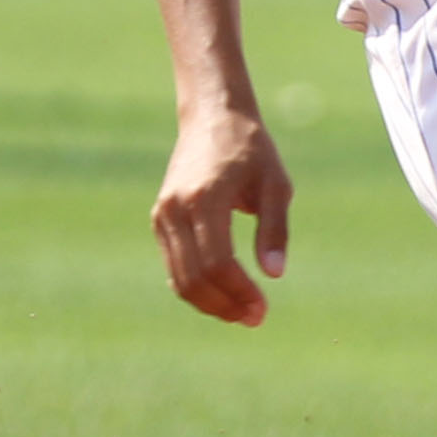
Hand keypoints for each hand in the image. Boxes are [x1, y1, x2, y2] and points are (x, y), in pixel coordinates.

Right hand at [152, 107, 293, 324]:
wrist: (213, 118)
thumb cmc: (252, 151)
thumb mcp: (276, 185)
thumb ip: (275, 229)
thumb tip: (274, 275)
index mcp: (206, 198)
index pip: (217, 262)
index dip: (239, 292)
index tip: (262, 308)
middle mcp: (177, 209)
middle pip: (194, 277)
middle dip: (225, 305)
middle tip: (255, 318)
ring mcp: (163, 215)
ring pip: (179, 278)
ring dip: (210, 303)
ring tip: (241, 313)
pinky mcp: (160, 219)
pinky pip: (174, 266)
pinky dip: (195, 287)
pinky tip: (223, 297)